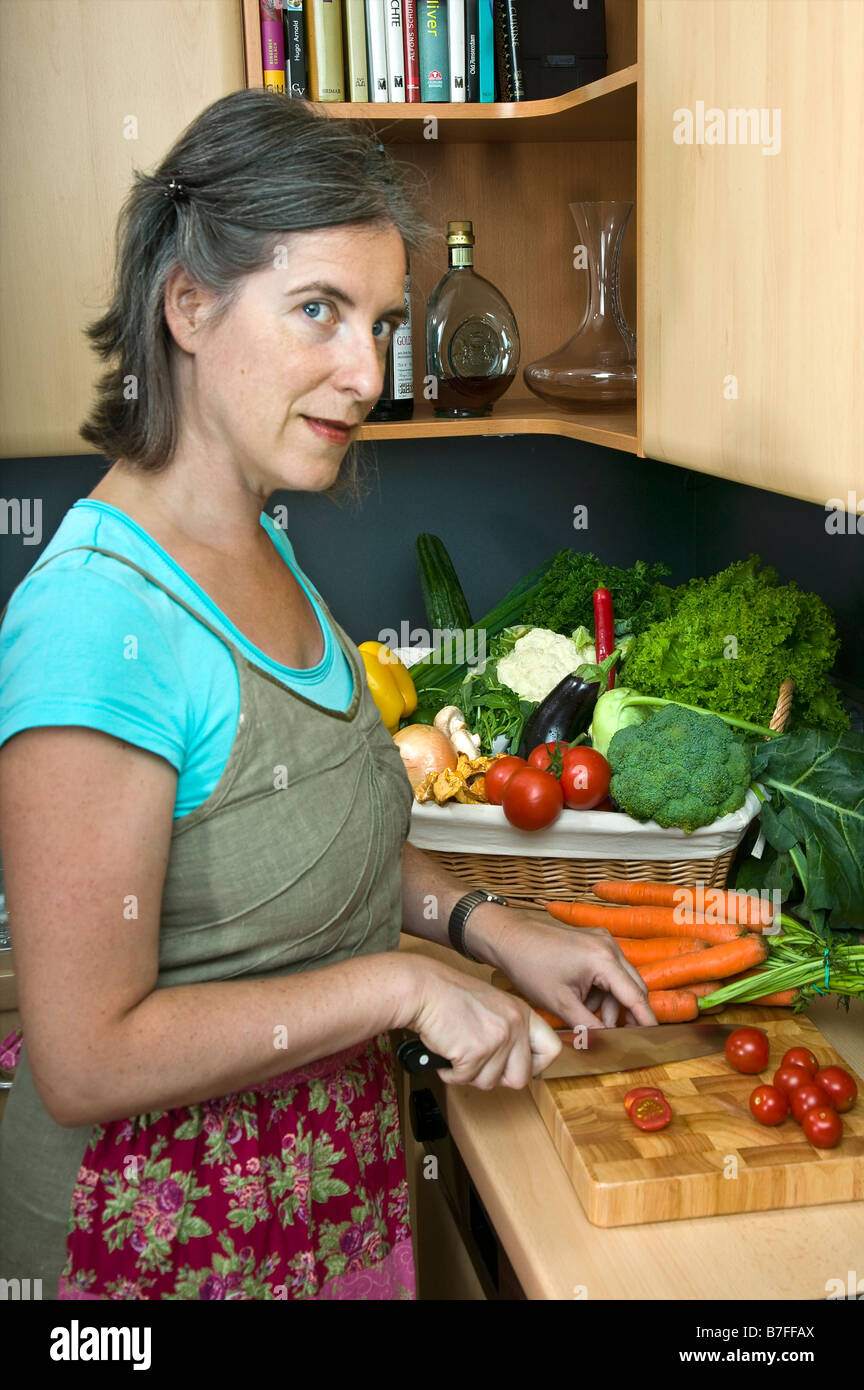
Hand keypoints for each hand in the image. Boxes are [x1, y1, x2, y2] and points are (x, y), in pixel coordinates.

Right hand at [401, 955, 562, 1089]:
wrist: (424, 989)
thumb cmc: (450, 997)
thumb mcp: (494, 1006)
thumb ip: (510, 1030)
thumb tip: (520, 1064)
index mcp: (522, 1013)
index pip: (551, 1050)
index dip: (535, 1065)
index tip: (519, 1066)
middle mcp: (514, 1026)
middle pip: (520, 1078)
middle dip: (496, 1077)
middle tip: (479, 1063)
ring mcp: (497, 1039)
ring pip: (489, 1083)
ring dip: (469, 1074)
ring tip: (458, 1049)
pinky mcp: (476, 1052)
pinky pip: (465, 1080)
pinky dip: (451, 1072)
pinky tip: (447, 1051)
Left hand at [490, 915, 656, 1029]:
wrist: (509, 938)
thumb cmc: (531, 966)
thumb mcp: (560, 1003)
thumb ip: (588, 1025)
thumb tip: (605, 1043)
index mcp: (604, 959)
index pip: (635, 995)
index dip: (646, 1020)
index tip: (655, 1039)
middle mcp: (609, 945)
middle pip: (633, 986)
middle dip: (626, 1013)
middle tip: (618, 1037)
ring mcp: (602, 940)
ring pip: (620, 979)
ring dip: (611, 1002)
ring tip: (590, 1021)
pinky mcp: (593, 941)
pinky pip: (608, 970)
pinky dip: (601, 989)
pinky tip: (584, 1003)